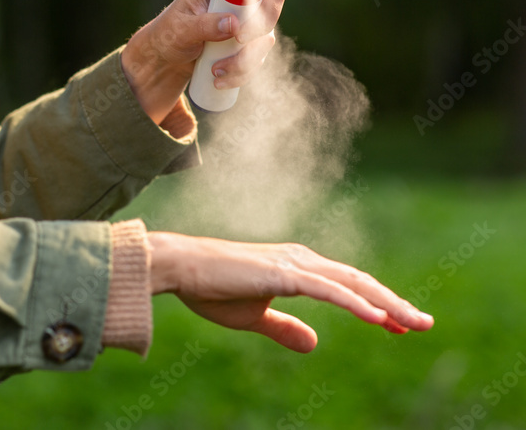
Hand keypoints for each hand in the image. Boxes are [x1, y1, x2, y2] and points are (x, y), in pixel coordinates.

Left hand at [121, 0, 285, 126]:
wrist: (167, 61)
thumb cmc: (169, 35)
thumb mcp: (179, 30)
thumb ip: (203, 26)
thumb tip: (234, 26)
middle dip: (260, 19)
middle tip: (239, 39)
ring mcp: (247, 18)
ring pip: (268, 30)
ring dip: (247, 56)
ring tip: (216, 70)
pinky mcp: (250, 41)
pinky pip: (260, 54)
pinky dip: (243, 70)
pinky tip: (220, 78)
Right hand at [147, 232, 434, 352]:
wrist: (179, 268)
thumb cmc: (209, 288)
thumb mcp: (252, 317)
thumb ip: (284, 328)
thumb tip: (314, 344)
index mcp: (295, 268)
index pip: (346, 286)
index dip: (376, 305)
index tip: (400, 325)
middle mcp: (301, 260)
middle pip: (359, 282)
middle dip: (394, 304)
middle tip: (425, 324)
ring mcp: (293, 264)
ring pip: (352, 283)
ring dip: (386, 303)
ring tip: (414, 322)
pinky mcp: (282, 273)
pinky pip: (328, 290)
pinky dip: (356, 302)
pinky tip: (378, 317)